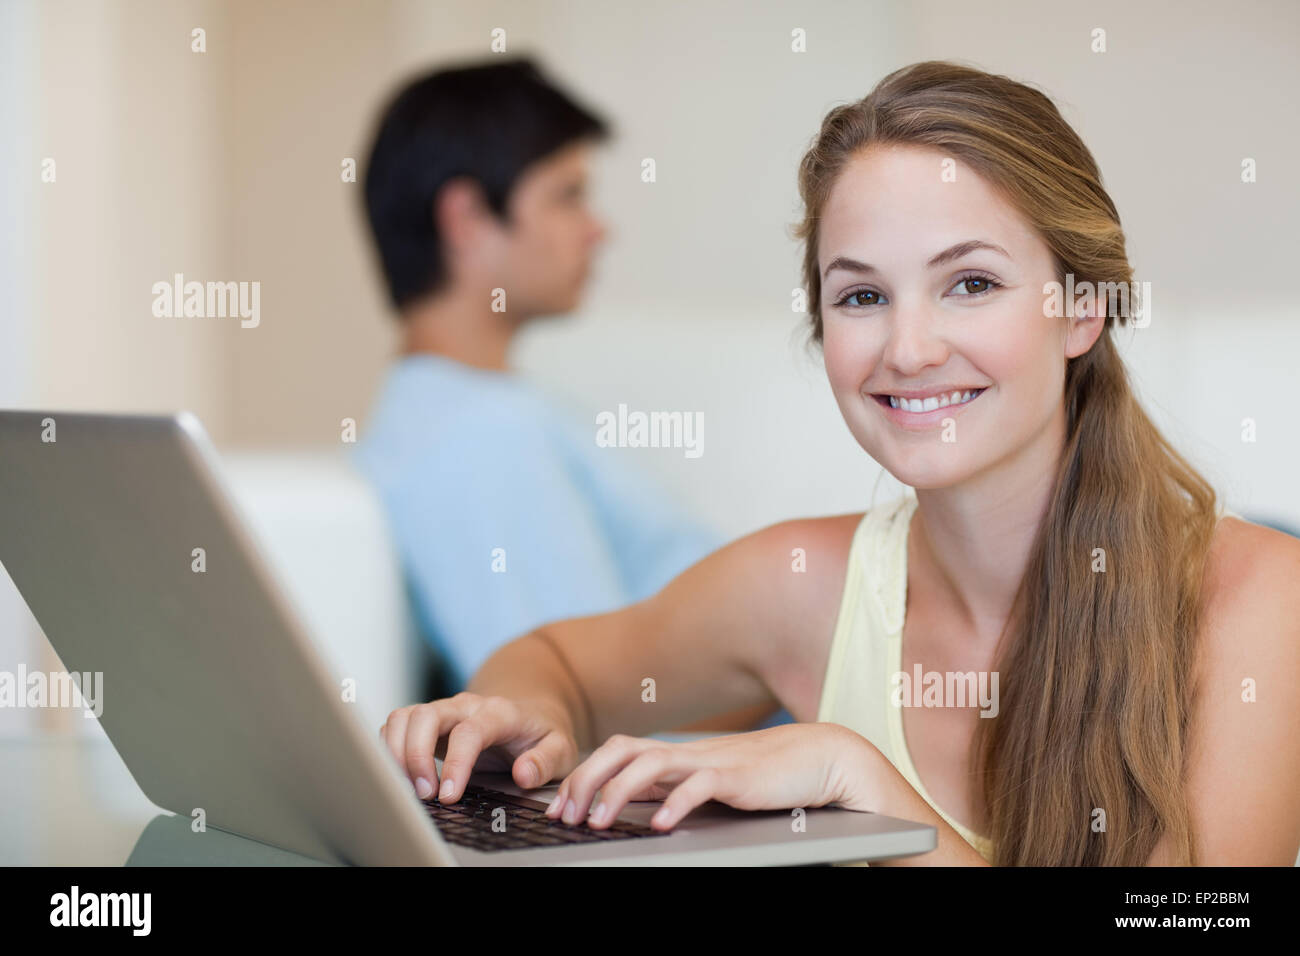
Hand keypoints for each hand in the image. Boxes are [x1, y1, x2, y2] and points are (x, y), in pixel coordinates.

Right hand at [379, 693, 579, 802]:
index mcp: (499, 712)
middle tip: (424, 795)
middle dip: (416, 756)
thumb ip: (545, 761)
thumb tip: (522, 774)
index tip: (448, 796)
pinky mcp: (428, 721)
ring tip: (409, 789)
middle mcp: (466, 706)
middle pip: (426, 716)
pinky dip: (389, 749)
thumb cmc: (542, 732)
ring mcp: (444, 711)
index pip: (469, 731)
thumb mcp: (561, 748)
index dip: (455, 763)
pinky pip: (396, 724)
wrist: (531, 710)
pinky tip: (400, 777)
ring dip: (397, 753)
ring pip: (404, 717)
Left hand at [544, 722, 876, 829]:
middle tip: (566, 815)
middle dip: (585, 780)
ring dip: (616, 791)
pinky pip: (699, 785)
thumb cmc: (765, 776)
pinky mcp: (738, 777)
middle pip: (621, 750)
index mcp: (677, 754)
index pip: (616, 752)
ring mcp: (710, 761)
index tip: (557, 807)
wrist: (821, 758)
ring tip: (598, 822)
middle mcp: (686, 752)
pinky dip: (675, 804)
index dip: (581, 776)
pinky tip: (659, 826)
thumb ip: (673, 790)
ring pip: (649, 763)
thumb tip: (631, 808)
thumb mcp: (708, 783)